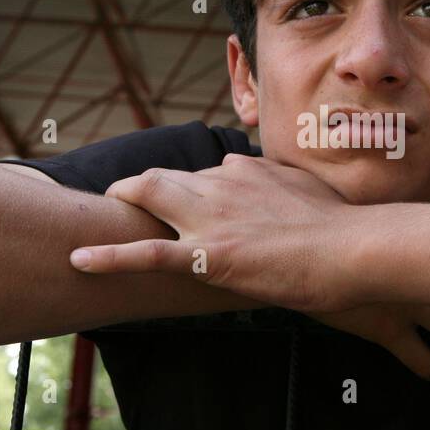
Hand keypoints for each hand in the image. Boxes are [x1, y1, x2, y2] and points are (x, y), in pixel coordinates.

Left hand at [69, 154, 359, 311]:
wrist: (352, 249)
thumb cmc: (342, 230)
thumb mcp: (310, 193)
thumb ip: (284, 186)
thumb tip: (279, 190)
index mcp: (247, 169)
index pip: (205, 173)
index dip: (190, 190)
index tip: (186, 203)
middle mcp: (223, 183)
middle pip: (165, 177)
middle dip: (139, 187)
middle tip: (124, 201)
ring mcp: (212, 218)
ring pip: (148, 197)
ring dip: (121, 204)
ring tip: (98, 219)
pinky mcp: (208, 255)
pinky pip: (147, 254)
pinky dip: (107, 257)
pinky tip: (77, 260)